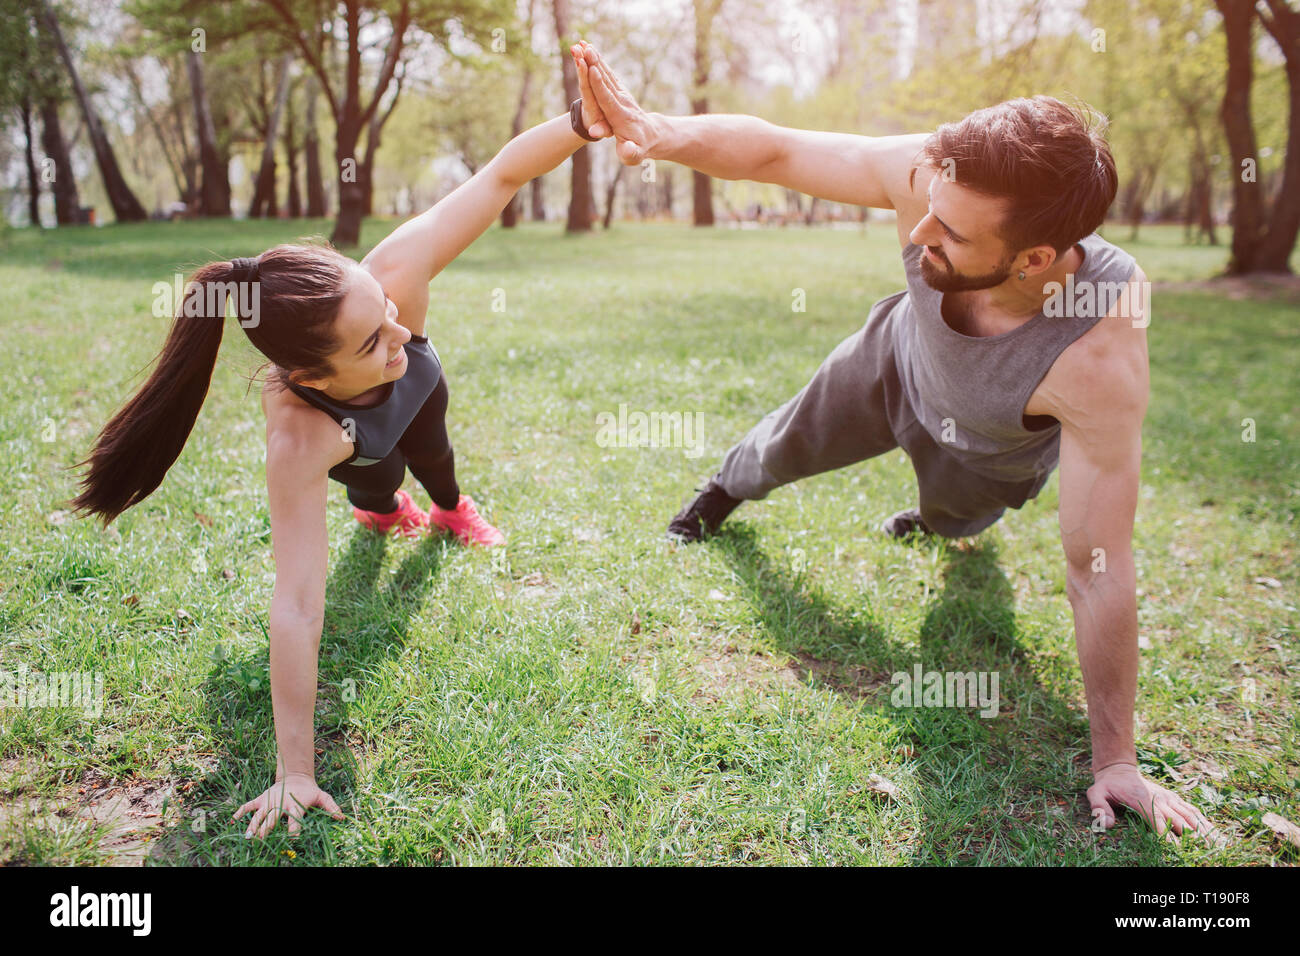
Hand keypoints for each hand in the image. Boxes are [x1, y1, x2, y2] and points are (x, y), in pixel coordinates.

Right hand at [232, 772, 343, 839]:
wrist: (296, 776)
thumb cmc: (310, 792)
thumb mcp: (322, 797)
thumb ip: (331, 807)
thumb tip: (342, 818)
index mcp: (295, 805)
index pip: (295, 819)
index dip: (295, 829)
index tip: (292, 839)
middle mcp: (281, 804)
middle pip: (273, 818)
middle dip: (267, 830)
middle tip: (261, 841)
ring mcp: (270, 801)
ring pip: (259, 814)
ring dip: (253, 825)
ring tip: (248, 837)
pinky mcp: (261, 798)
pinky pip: (249, 806)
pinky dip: (240, 812)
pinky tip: (232, 821)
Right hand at [573, 40, 655, 164]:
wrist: (652, 136)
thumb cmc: (639, 148)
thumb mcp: (635, 155)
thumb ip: (630, 153)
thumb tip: (628, 150)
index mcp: (621, 117)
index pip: (608, 99)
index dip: (600, 85)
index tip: (593, 70)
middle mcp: (622, 102)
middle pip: (607, 82)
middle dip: (596, 65)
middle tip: (586, 49)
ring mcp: (622, 95)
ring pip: (607, 74)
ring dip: (597, 59)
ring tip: (585, 44)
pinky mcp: (621, 91)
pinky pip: (609, 74)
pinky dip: (600, 62)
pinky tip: (591, 50)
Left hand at [1087, 763, 1215, 840]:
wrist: (1119, 769)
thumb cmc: (1107, 785)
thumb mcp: (1096, 792)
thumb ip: (1098, 807)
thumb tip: (1106, 824)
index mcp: (1143, 800)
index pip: (1158, 820)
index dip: (1168, 835)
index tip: (1178, 849)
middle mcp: (1161, 799)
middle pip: (1180, 821)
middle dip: (1193, 837)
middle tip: (1205, 853)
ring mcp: (1170, 799)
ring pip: (1191, 816)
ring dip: (1204, 831)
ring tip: (1218, 846)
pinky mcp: (1175, 799)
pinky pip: (1192, 811)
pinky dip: (1205, 822)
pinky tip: (1216, 834)